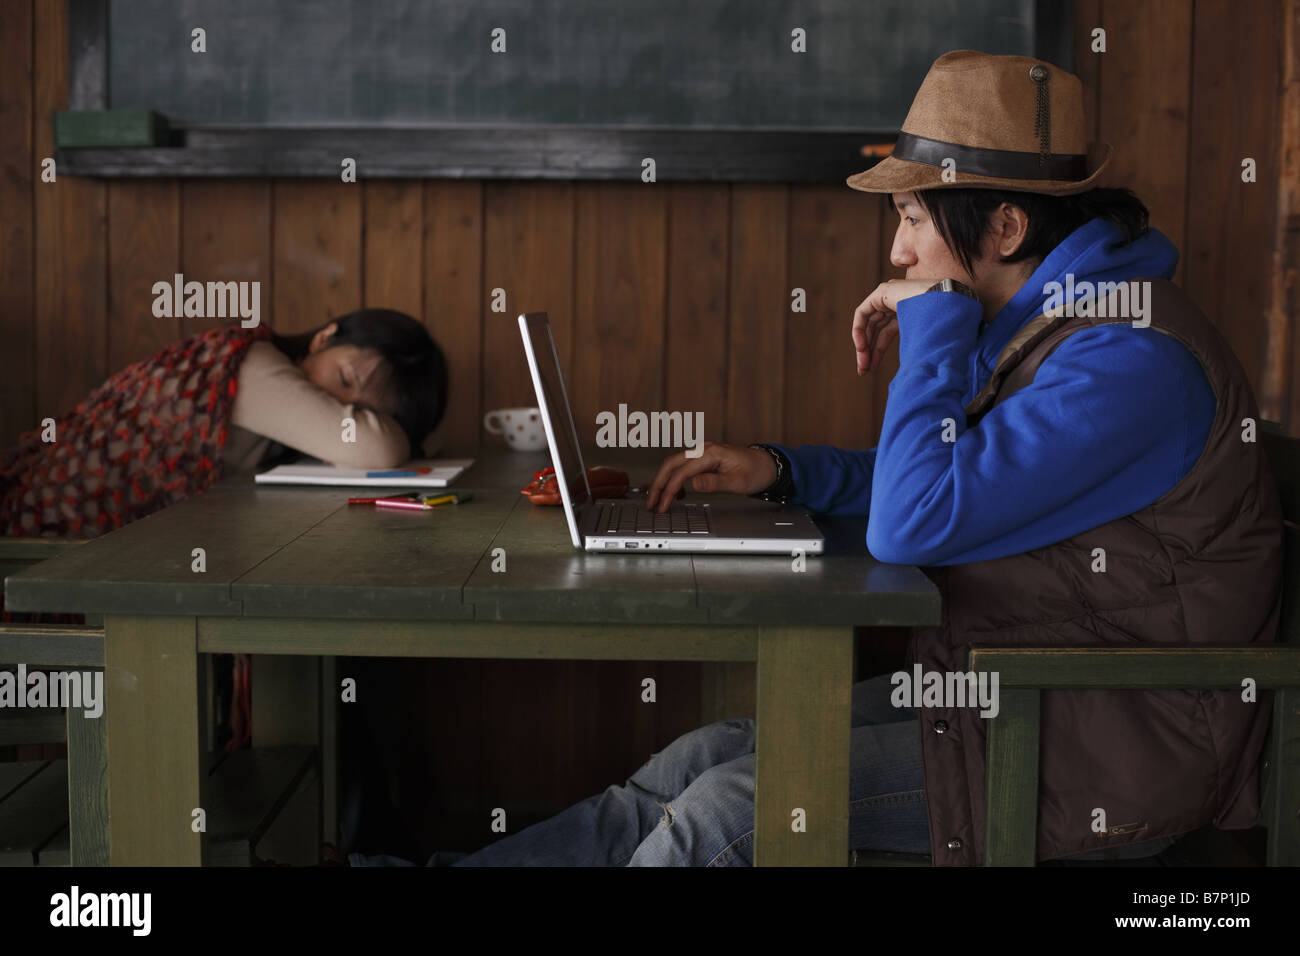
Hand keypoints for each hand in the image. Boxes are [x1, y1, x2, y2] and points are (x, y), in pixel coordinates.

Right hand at [644, 442, 775, 512]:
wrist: (767, 464)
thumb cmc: (755, 471)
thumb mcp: (737, 482)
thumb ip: (714, 483)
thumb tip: (693, 484)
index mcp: (711, 453)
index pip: (682, 472)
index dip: (669, 490)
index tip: (663, 505)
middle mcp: (703, 449)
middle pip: (670, 464)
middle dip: (658, 484)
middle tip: (651, 502)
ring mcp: (702, 452)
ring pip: (674, 464)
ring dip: (663, 481)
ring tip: (658, 500)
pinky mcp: (703, 458)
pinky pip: (682, 467)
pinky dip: (674, 479)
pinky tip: (676, 494)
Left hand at [852, 278, 939, 374]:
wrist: (947, 306)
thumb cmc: (943, 326)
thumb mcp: (922, 342)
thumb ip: (912, 350)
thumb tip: (914, 375)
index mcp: (907, 312)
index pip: (886, 334)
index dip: (877, 352)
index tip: (871, 370)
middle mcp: (896, 302)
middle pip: (876, 330)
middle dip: (869, 351)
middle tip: (863, 371)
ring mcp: (889, 295)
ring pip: (868, 324)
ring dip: (863, 345)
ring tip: (863, 365)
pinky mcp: (882, 292)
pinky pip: (862, 313)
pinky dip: (858, 330)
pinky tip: (861, 347)